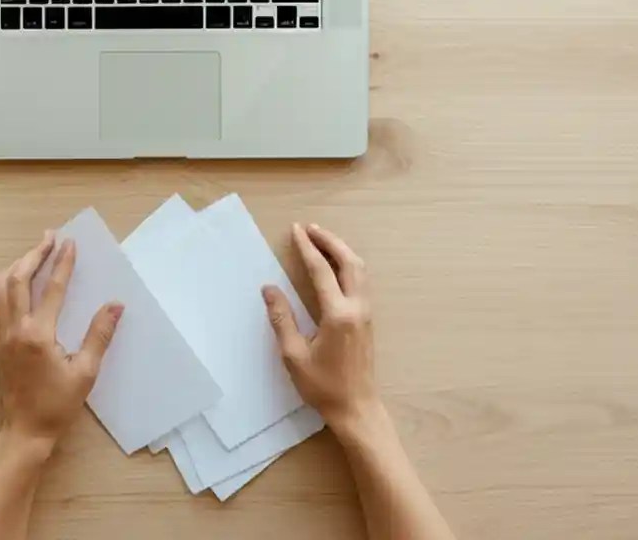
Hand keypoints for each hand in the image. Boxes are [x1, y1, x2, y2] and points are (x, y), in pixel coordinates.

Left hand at [0, 232, 123, 451]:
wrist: (27, 430)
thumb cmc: (59, 404)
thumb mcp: (86, 372)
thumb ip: (99, 335)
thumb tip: (115, 305)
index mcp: (39, 334)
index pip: (53, 289)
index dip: (62, 263)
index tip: (70, 243)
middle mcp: (16, 329)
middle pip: (20, 280)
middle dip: (35, 255)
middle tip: (50, 238)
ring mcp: (1, 336)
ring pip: (1, 290)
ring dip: (15, 267)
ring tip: (32, 253)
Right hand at [263, 223, 380, 437]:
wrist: (357, 408)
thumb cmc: (323, 386)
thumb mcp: (294, 355)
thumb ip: (281, 318)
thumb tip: (269, 288)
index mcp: (338, 315)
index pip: (321, 271)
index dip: (307, 248)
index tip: (296, 230)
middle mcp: (357, 308)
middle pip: (349, 261)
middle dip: (330, 241)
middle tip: (310, 228)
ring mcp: (366, 313)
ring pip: (359, 269)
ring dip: (341, 250)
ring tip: (322, 240)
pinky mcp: (368, 320)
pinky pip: (361, 281)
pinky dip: (348, 264)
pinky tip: (336, 265)